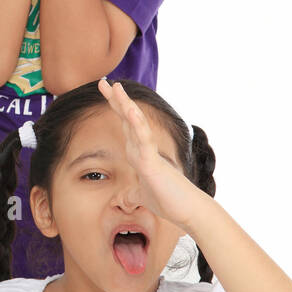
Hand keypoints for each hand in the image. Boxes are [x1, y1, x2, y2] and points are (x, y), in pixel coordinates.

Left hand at [98, 77, 203, 229]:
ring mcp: (148, 152)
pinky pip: (143, 139)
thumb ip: (133, 194)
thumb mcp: (142, 197)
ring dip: (125, 104)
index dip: (115, 107)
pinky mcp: (152, 162)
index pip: (124, 124)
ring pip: (135, 123)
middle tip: (103, 81)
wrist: (188, 210)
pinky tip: (129, 109)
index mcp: (138, 152)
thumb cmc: (168, 201)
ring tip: (116, 86)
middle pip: (127, 118)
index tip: (106, 91)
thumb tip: (125, 198)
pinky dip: (136, 123)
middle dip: (115, 99)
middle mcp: (143, 148)